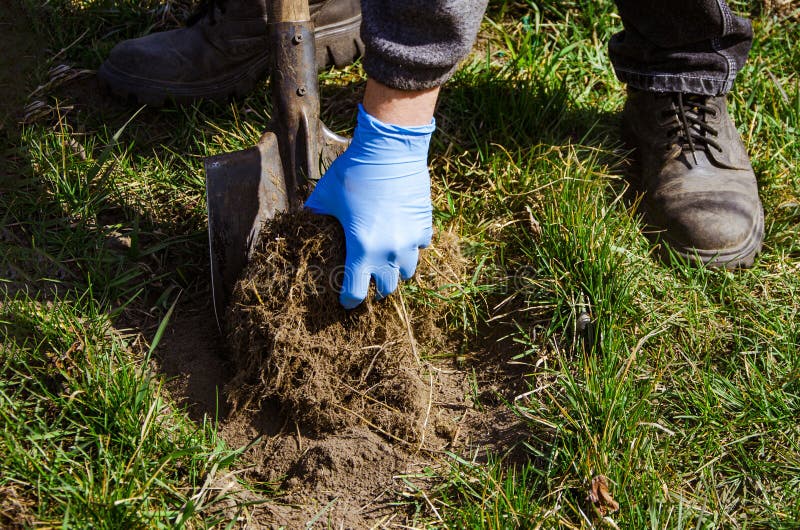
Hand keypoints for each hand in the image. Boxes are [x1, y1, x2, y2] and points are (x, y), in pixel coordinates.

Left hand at [305, 104, 434, 308]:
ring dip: (396, 270)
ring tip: (388, 260)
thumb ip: (314, 215)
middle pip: (387, 288)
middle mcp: (389, 251)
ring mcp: (411, 240)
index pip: (356, 292)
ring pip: (408, 271)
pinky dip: (412, 247)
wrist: (390, 150)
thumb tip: (302, 223)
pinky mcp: (424, 225)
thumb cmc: (355, 173)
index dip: (349, 300)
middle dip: (376, 287)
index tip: (345, 302)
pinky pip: (421, 247)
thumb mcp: (326, 196)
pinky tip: (402, 237)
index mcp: (362, 249)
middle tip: (368, 279)